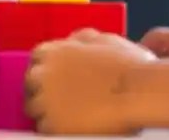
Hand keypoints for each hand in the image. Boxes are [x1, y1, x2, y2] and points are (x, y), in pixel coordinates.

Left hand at [24, 29, 153, 135]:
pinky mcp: (53, 125)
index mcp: (54, 51)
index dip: (47, 68)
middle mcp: (43, 74)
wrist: (139, 93)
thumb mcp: (104, 40)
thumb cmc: (129, 66)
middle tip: (60, 99)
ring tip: (67, 116)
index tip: (55, 77)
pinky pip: (44, 128)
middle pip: (30, 84)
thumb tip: (74, 41)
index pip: (36, 59)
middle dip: (41, 89)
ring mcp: (46, 100)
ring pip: (33, 108)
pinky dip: (55, 129)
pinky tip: (71, 128)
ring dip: (46, 110)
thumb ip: (82, 39)